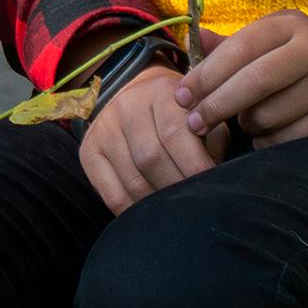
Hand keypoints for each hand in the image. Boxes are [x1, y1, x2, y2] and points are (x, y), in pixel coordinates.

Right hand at [79, 64, 229, 214]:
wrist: (136, 95)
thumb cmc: (179, 113)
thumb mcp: (200, 114)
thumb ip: (211, 139)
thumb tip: (219, 178)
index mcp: (160, 92)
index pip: (175, 133)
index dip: (195, 165)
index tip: (211, 186)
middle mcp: (127, 106)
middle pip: (151, 158)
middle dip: (177, 187)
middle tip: (195, 204)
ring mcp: (104, 129)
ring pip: (133, 179)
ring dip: (158, 203)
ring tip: (176, 213)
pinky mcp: (89, 151)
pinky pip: (111, 193)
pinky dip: (133, 212)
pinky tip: (151, 215)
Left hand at [175, 11, 307, 147]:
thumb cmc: (302, 66)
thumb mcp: (272, 44)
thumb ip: (231, 46)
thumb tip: (189, 39)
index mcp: (291, 24)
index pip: (238, 49)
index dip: (204, 76)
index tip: (179, 98)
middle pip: (252, 83)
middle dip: (216, 107)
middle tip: (194, 124)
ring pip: (269, 116)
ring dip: (250, 126)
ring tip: (253, 122)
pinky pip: (290, 139)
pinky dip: (272, 143)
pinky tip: (274, 136)